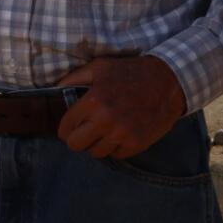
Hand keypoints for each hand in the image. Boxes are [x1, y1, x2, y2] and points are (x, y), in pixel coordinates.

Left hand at [55, 56, 187, 159]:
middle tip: (84, 131)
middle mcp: (105, 120)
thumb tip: (54, 90)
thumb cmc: (130, 72)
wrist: (168, 81)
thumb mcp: (99, 67)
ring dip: (97, 143)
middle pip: (76, 145)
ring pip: (96, 153)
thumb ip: (73, 78)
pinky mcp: (137, 143)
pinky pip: (116, 155)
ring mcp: (122, 134)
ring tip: (104, 131)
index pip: (65, 128)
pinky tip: (119, 133)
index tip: (69, 127)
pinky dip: (115, 147)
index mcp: (93, 101)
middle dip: (77, 139)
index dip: (65, 128)